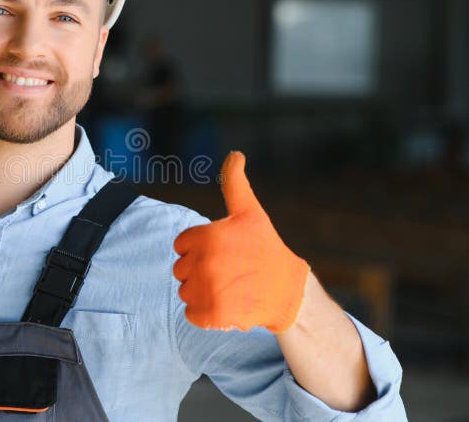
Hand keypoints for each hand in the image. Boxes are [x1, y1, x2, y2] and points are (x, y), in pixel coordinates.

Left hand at [173, 151, 309, 333]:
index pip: (181, 245)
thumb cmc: (265, 248)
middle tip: (227, 270)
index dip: (198, 248)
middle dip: (199, 270)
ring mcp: (207, 290)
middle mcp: (204, 262)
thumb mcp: (250, 212)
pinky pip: (191, 313)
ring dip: (202, 292)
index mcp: (206, 236)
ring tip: (228, 287)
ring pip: (185, 291)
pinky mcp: (211, 314)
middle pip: (181, 269)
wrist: (288, 290)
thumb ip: (235, 182)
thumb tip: (235, 154)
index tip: (221, 251)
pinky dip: (204, 313)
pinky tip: (226, 304)